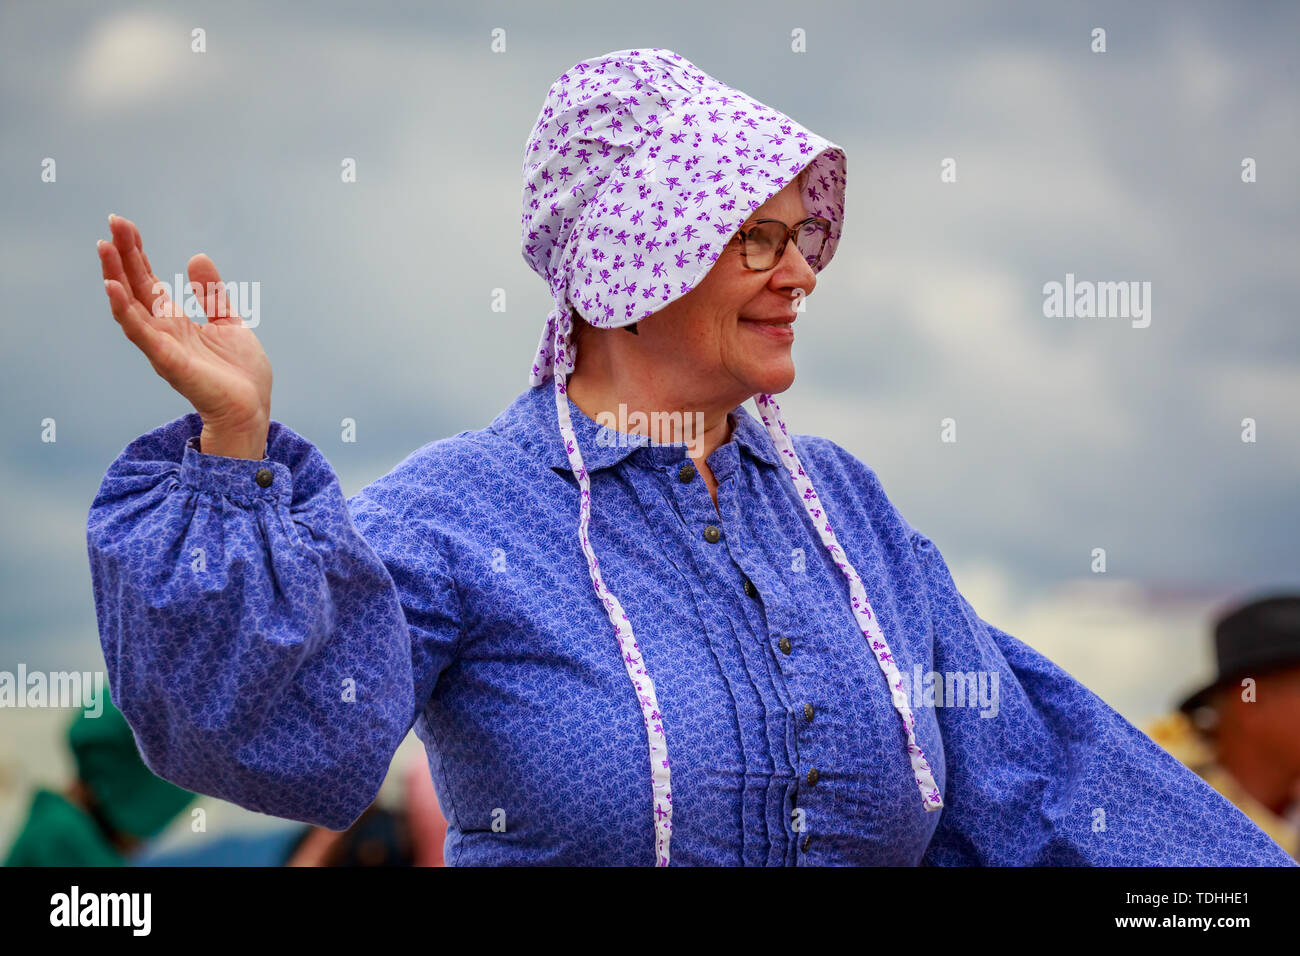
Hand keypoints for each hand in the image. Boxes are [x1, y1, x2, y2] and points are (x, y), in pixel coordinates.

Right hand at [98, 215, 271, 458]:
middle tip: (113, 222)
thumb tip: (196, 257)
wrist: (251, 409)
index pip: (148, 282)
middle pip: (135, 288)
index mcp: (175, 322)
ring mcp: (161, 346)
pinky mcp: (168, 361)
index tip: (124, 225)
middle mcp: (162, 332)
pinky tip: (114, 288)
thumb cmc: (239, 374)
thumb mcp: (227, 321)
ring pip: (130, 307)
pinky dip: (125, 311)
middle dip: (122, 256)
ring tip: (104, 248)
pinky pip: (141, 333)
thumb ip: (211, 293)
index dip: (136, 254)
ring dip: (115, 277)